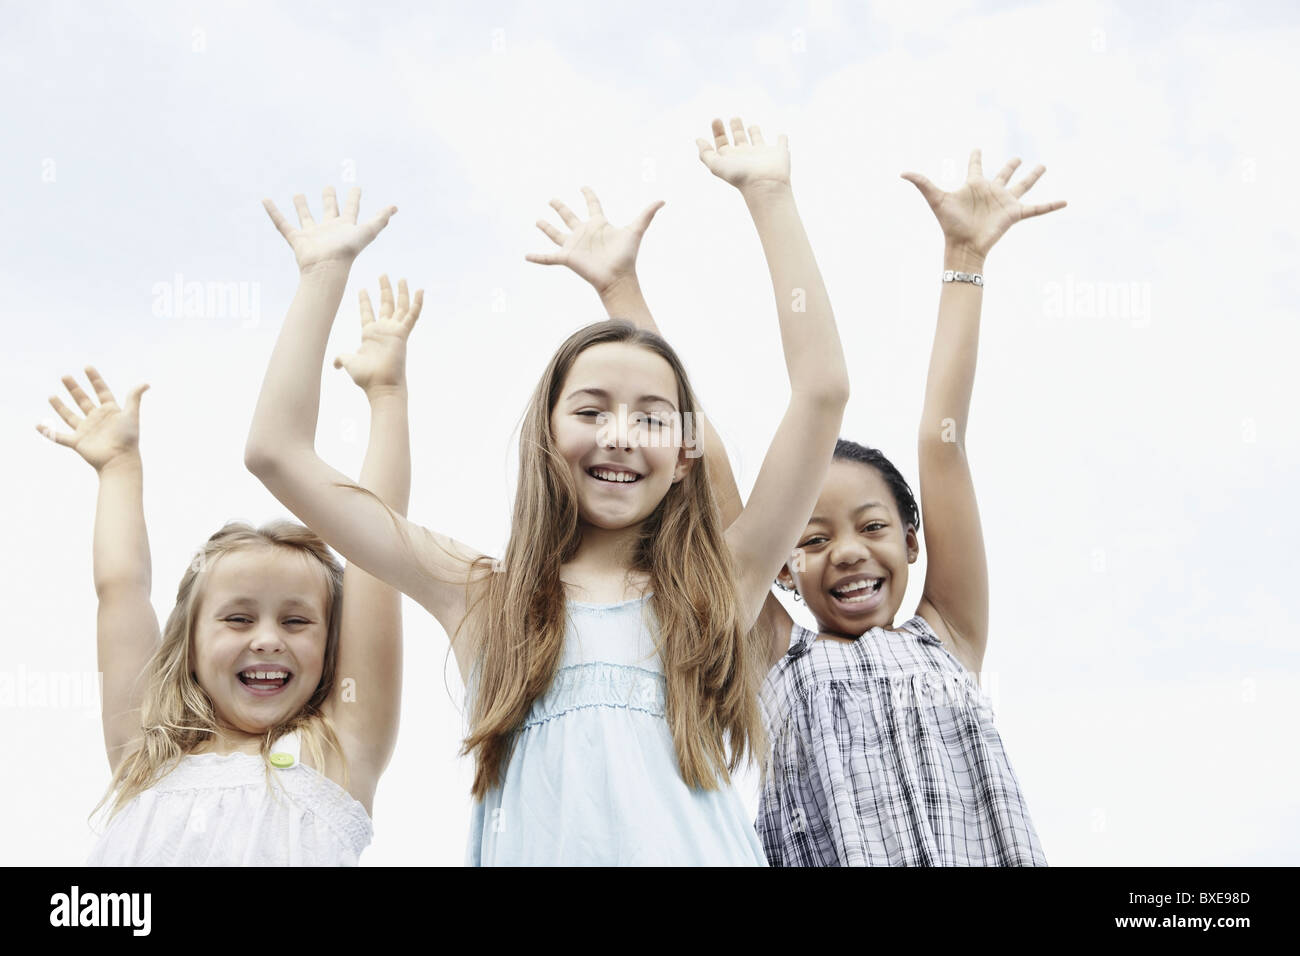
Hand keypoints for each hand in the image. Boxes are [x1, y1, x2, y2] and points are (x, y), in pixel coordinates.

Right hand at [36, 367, 147, 471]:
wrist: (120, 460)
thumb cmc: (128, 438)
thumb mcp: (131, 415)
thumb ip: (134, 398)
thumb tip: (146, 383)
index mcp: (110, 411)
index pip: (102, 391)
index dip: (95, 380)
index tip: (87, 367)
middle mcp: (97, 419)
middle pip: (83, 400)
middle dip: (74, 389)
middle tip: (65, 376)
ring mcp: (86, 430)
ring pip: (70, 416)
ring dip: (60, 406)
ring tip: (51, 396)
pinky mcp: (78, 442)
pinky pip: (59, 436)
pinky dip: (49, 432)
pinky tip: (39, 425)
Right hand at [263, 186, 396, 272]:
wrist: (328, 268)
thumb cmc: (348, 251)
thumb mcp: (367, 231)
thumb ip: (380, 219)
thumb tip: (396, 207)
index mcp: (346, 227)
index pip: (351, 209)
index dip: (354, 198)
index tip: (356, 187)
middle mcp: (329, 230)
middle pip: (329, 211)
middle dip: (330, 199)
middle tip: (329, 187)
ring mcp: (312, 235)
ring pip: (306, 217)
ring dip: (302, 206)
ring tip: (298, 194)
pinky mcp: (297, 240)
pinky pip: (282, 224)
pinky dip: (273, 212)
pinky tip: (265, 200)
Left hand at [333, 275, 422, 394]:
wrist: (380, 385)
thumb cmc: (366, 377)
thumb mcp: (349, 363)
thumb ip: (341, 358)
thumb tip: (335, 363)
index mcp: (370, 334)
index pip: (367, 312)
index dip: (365, 301)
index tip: (362, 288)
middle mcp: (383, 330)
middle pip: (385, 304)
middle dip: (384, 289)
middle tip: (383, 275)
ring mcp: (394, 331)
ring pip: (400, 307)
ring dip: (401, 292)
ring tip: (401, 278)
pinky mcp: (402, 334)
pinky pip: (412, 316)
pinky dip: (417, 304)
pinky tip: (420, 291)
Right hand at [525, 187, 662, 294]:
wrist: (618, 278)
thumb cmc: (627, 256)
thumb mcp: (635, 231)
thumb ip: (647, 214)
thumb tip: (663, 200)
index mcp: (598, 224)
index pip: (592, 205)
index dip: (588, 195)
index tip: (583, 187)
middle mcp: (584, 233)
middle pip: (569, 216)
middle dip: (560, 207)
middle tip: (552, 199)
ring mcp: (575, 246)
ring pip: (556, 233)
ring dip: (546, 227)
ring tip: (537, 220)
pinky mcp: (568, 258)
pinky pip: (549, 257)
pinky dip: (537, 257)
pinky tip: (526, 256)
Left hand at [696, 117, 789, 191]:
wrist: (765, 185)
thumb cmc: (740, 176)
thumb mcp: (716, 165)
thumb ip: (705, 154)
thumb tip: (698, 140)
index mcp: (732, 157)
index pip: (722, 142)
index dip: (718, 131)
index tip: (716, 119)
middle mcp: (747, 155)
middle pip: (739, 139)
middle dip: (736, 128)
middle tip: (734, 118)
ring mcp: (763, 154)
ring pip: (758, 140)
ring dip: (755, 132)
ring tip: (752, 126)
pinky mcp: (779, 153)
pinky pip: (782, 144)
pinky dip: (782, 140)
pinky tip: (782, 136)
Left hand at [901, 150, 1065, 257]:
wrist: (963, 246)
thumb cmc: (949, 223)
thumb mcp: (936, 199)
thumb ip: (922, 183)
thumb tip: (902, 172)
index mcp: (974, 185)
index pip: (975, 166)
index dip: (975, 156)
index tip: (977, 147)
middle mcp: (991, 192)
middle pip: (1003, 174)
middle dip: (1010, 166)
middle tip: (1017, 157)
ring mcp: (1004, 202)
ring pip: (1022, 186)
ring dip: (1033, 177)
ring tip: (1043, 166)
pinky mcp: (1014, 214)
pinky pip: (1037, 209)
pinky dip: (1051, 205)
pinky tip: (1066, 201)